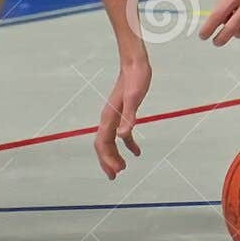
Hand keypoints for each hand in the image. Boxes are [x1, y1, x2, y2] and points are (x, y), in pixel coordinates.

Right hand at [95, 55, 151, 178]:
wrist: (135, 64)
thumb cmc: (135, 79)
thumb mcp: (134, 99)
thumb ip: (129, 118)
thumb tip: (122, 136)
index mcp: (109, 118)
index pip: (103, 144)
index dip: (107, 160)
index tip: (116, 172)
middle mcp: (109, 119)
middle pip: (103, 145)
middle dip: (107, 162)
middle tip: (115, 176)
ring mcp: (115, 116)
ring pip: (110, 141)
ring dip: (115, 155)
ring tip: (122, 168)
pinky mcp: (124, 113)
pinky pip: (122, 133)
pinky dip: (127, 144)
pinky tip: (136, 152)